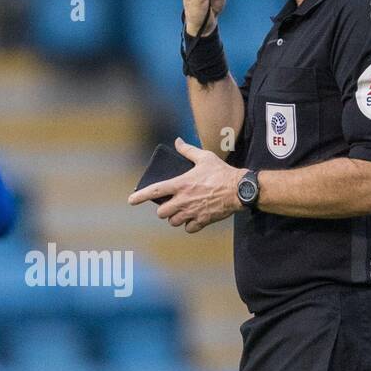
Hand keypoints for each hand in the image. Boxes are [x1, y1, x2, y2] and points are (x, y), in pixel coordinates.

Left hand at [128, 138, 245, 232]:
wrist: (239, 189)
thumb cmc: (221, 172)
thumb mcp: (204, 157)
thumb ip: (187, 150)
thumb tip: (177, 141)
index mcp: (181, 184)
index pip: (155, 191)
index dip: (140, 196)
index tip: (131, 200)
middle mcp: (183, 200)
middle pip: (161, 212)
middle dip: (163, 210)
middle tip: (170, 205)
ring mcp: (192, 212)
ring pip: (173, 222)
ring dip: (175, 218)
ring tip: (181, 212)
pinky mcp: (202, 221)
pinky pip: (188, 228)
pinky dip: (189, 225)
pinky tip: (193, 219)